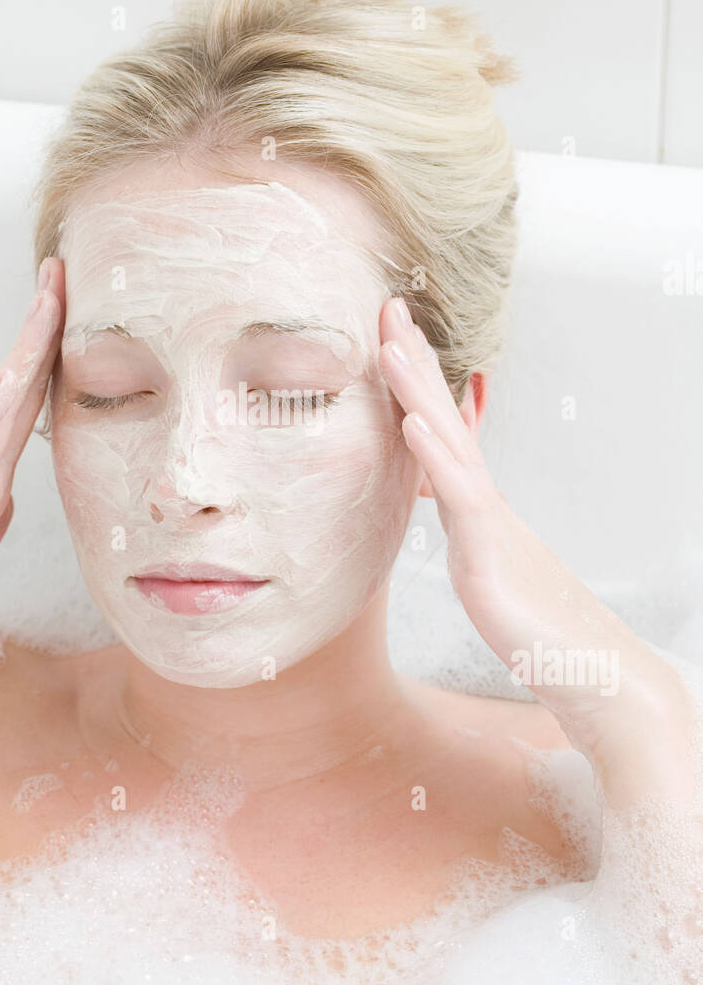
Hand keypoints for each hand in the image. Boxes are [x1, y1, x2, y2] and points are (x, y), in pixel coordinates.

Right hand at [0, 259, 64, 683]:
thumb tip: (7, 499)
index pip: (24, 399)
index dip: (49, 349)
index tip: (66, 300)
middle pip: (17, 385)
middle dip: (44, 324)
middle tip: (60, 268)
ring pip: (0, 404)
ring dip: (29, 348)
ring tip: (49, 298)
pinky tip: (15, 378)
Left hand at [378, 296, 695, 810]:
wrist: (596, 678)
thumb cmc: (543, 633)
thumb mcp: (491, 575)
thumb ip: (469, 540)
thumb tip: (448, 516)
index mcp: (478, 510)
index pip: (442, 433)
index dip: (416, 384)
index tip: (392, 336)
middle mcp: (484, 506)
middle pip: (444, 420)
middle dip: (413, 363)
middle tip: (388, 306)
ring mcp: (489, 527)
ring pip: (450, 446)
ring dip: (418, 391)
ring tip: (392, 342)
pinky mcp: (490, 559)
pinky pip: (460, 499)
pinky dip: (434, 457)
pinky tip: (411, 423)